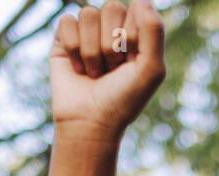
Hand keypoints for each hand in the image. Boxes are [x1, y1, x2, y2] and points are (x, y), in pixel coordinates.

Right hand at [51, 1, 165, 139]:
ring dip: (92, 51)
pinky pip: (67, 22)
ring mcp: (87, 32)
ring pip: (88, 14)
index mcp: (136, 32)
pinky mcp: (64, 38)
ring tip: (95, 73)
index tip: (131, 62)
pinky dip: (73, 48)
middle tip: (112, 69)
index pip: (136, 9)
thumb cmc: (124, 99)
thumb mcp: (151, 69)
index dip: (132, 37)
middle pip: (112, 6)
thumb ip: (154, 31)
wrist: (91, 122)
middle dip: (112, 43)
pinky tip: (77, 68)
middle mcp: (112, 28)